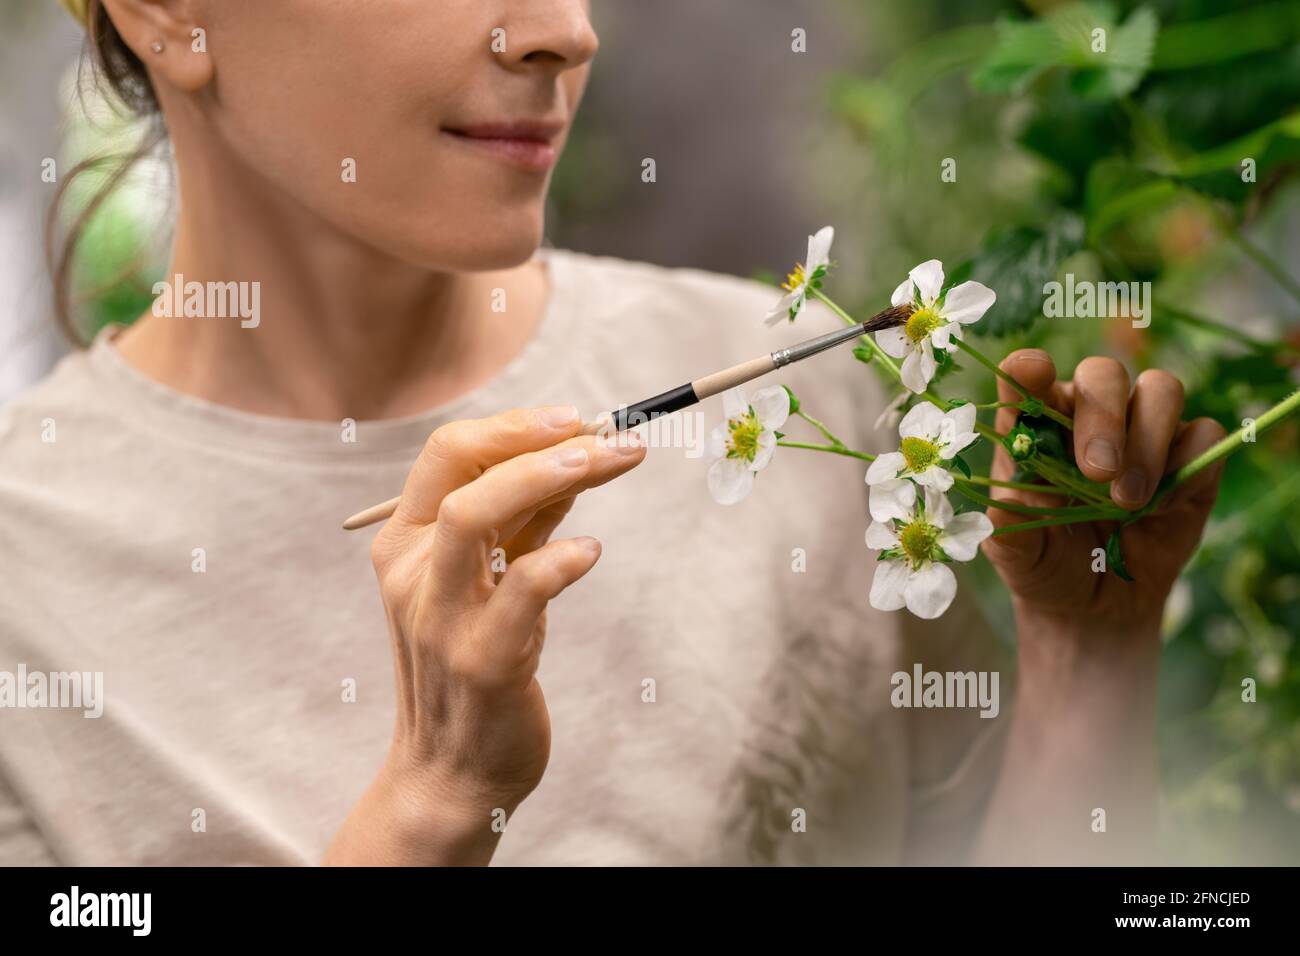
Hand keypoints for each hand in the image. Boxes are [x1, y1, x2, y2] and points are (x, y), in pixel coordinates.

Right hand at [325, 406, 645, 864]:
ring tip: (608, 460)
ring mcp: (440, 616)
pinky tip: (593, 551)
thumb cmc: (475, 664)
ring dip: (547, 477)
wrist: (453, 774)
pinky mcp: (482, 660)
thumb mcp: (487, 582)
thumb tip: (576, 455)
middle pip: (460, 472)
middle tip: (606, 433)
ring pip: (474, 517)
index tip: (574, 418)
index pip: (446, 453)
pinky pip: (522, 588)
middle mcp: (411, 573)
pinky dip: (564, 558)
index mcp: (405, 544)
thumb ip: (522, 522)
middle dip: (535, 439)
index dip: (513, 424)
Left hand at [981, 350, 1226, 636]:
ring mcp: (1143, 429)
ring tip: (1128, 501)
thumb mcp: (1020, 557)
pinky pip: (1203, 435)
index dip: (1029, 369)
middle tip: (1097, 472)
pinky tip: (1158, 509)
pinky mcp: (1189, 456)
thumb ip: (1011, 534)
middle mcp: (1088, 415)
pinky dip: (1186, 468)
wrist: (1093, 603)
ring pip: (1161, 390)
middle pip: (1104, 374)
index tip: (1033, 371)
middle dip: (1104, 416)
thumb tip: (999, 510)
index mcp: (1035, 424)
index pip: (1027, 378)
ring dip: (1148, 442)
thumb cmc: (1044, 562)